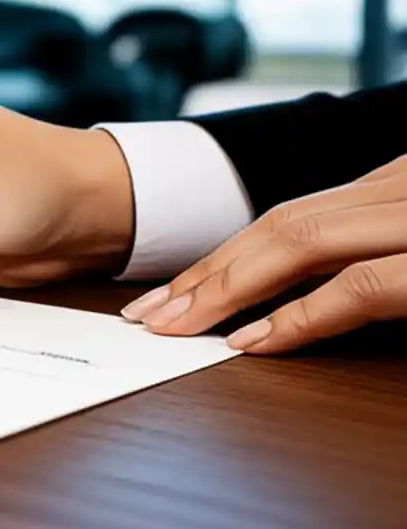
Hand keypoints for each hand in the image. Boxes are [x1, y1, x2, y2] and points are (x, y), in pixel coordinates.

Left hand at [125, 156, 406, 352]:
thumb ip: (368, 251)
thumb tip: (315, 288)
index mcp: (394, 186)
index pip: (290, 219)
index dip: (222, 258)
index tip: (169, 294)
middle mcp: (398, 190)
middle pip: (280, 227)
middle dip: (206, 274)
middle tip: (148, 315)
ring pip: (300, 244)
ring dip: (227, 289)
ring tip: (174, 328)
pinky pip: (358, 287)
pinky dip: (299, 316)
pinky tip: (251, 341)